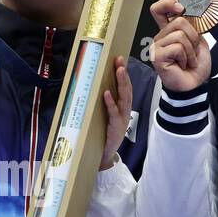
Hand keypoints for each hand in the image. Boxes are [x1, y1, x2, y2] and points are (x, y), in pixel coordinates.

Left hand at [100, 55, 131, 170]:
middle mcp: (124, 112)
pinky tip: (106, 94)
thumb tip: (91, 87)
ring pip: (124, 99)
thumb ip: (102, 104)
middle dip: (123, 74)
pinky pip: (113, 114)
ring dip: (121, 84)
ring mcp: (121, 120)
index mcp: (121, 108)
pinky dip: (110, 103)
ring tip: (119, 70)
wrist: (103, 156)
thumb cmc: (103, 135)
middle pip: (126, 90)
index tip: (120, 60)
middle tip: (120, 60)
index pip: (124, 88)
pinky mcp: (115, 128)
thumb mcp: (103, 117)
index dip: (123, 74)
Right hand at [148, 0, 211, 92]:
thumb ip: (192, 26)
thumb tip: (192, 12)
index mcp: (168, 31)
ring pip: (180, 35)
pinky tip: (182, 65)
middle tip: (192, 51)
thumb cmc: (195, 65)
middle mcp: (160, 37)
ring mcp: (156, 47)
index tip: (181, 7)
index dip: (168, 3)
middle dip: (193, 36)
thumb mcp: (198, 41)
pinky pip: (177, 47)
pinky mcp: (156, 57)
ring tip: (188, 60)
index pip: (158, 9)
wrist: (195, 85)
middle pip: (179, 21)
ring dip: (191, 50)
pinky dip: (186, 57)